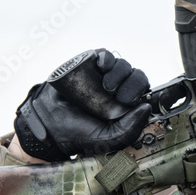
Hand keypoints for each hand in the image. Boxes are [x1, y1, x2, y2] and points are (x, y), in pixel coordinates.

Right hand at [13, 49, 152, 160]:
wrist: (49, 122)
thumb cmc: (79, 132)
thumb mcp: (108, 139)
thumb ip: (130, 129)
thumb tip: (146, 107)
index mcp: (126, 106)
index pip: (144, 93)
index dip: (141, 94)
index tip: (129, 102)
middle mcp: (118, 89)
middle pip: (137, 76)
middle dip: (133, 84)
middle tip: (119, 96)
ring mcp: (104, 76)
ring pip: (124, 65)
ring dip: (120, 73)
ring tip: (107, 86)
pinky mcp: (90, 64)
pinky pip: (106, 55)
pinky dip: (108, 59)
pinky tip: (102, 67)